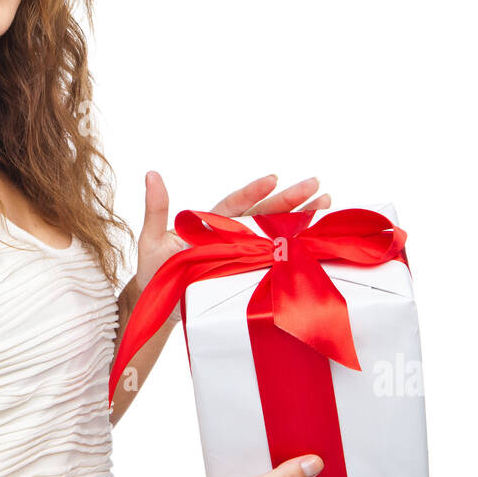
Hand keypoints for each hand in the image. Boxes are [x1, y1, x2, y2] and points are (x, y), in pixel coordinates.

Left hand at [132, 172, 331, 294]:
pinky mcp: (247, 273)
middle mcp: (232, 235)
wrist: (161, 303)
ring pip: (274, 232)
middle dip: (289, 200)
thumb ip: (156, 208)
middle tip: (315, 183)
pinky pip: (273, 258)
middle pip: (264, 215)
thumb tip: (151, 173)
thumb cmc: (155, 271)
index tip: (272, 179)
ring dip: (299, 218)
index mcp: (212, 225)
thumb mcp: (151, 240)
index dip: (253, 193)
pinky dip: (295, 247)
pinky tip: (317, 236)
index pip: (236, 205)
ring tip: (325, 202)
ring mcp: (242, 253)